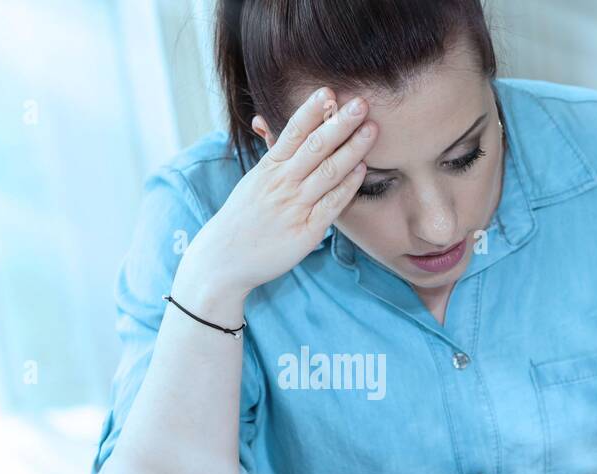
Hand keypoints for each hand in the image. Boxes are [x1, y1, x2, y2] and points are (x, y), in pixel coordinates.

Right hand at [179, 88, 375, 294]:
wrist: (225, 259)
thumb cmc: (244, 218)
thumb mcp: (253, 180)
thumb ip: (271, 154)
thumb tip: (265, 120)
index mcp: (269, 168)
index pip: (292, 132)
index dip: (311, 111)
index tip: (328, 91)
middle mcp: (282, 183)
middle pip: (315, 147)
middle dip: (339, 123)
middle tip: (361, 103)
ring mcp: (294, 206)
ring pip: (328, 172)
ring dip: (352, 149)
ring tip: (371, 130)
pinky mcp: (306, 230)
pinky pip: (331, 204)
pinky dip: (347, 185)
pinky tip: (362, 169)